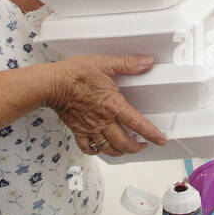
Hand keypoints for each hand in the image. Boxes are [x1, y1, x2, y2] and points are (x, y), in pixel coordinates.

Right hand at [47, 55, 166, 156]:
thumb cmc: (76, 74)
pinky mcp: (77, 130)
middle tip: (143, 146)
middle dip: (136, 147)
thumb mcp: (105, 64)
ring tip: (126, 149)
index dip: (151, 134)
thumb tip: (147, 62)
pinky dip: (96, 151)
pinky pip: (88, 148)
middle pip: (124, 143)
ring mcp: (90, 128)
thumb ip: (128, 64)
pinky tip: (100, 148)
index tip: (160, 139)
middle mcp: (103, 121)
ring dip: (120, 152)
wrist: (52, 84)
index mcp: (113, 105)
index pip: (137, 124)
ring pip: (108, 149)